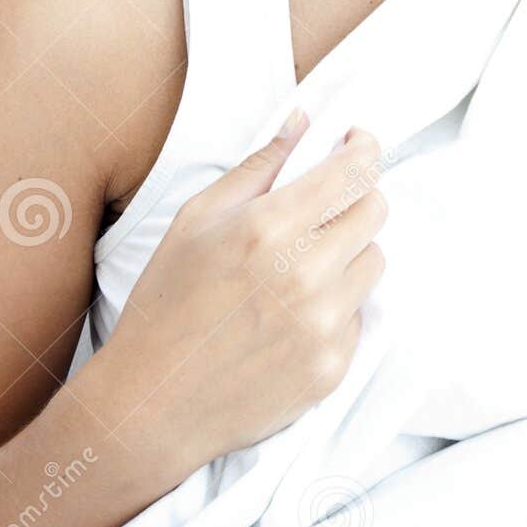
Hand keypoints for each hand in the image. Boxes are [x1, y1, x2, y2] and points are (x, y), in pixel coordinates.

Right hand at [100, 114, 386, 468]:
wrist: (151, 405)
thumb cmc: (166, 304)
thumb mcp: (197, 220)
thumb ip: (258, 166)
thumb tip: (302, 121)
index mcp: (269, 228)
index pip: (354, 171)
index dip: (363, 148)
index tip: (356, 144)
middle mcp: (306, 274)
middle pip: (375, 211)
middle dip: (356, 197)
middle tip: (325, 206)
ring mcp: (323, 325)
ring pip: (374, 261)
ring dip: (349, 252)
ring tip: (303, 265)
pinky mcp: (332, 367)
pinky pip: (359, 314)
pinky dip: (337, 305)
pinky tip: (293, 314)